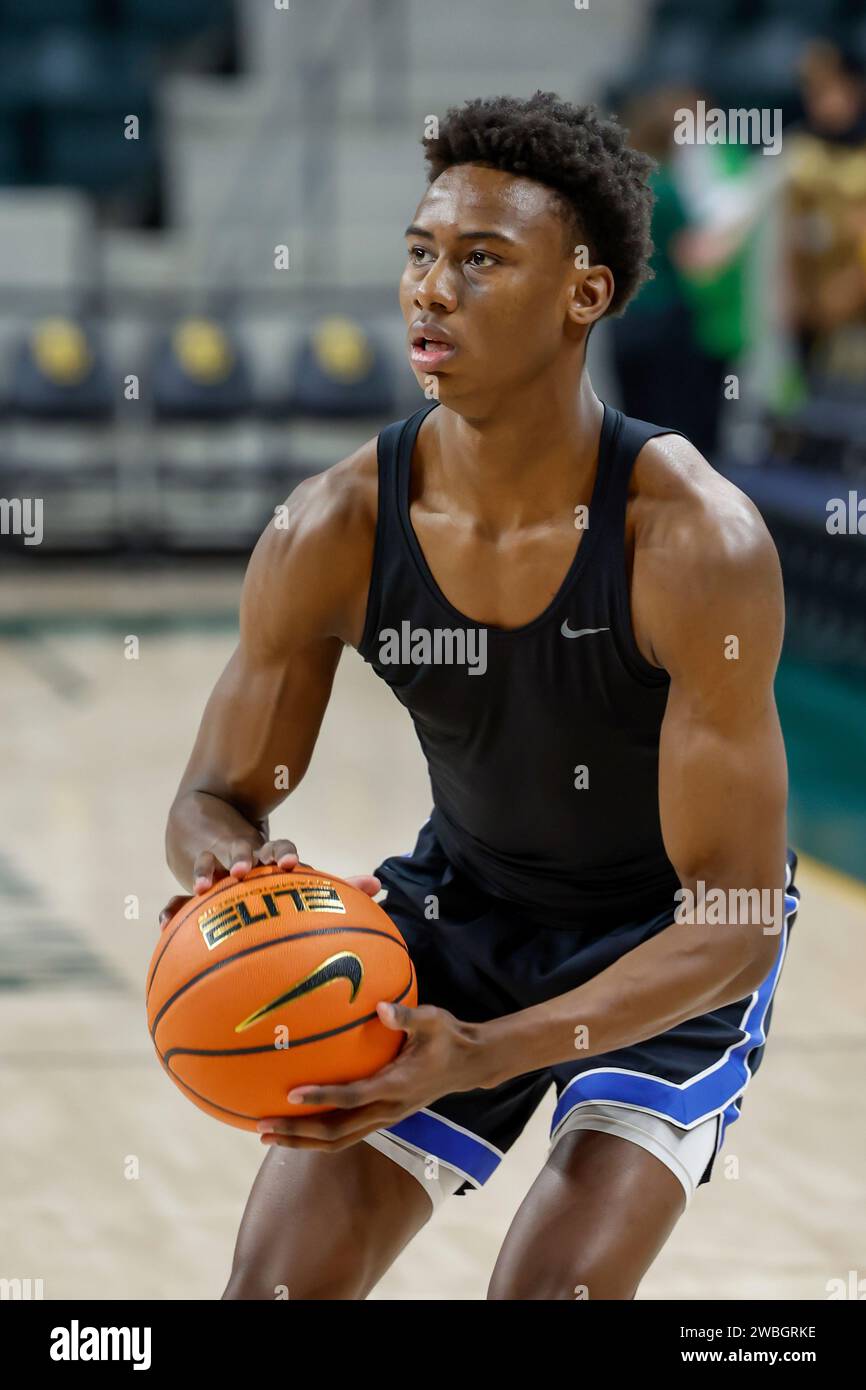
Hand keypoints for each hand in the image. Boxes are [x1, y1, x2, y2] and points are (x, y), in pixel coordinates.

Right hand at [157, 836, 379, 929]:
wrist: (208, 824)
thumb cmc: (265, 867)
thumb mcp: (291, 876)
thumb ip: (334, 885)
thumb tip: (378, 884)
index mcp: (269, 855)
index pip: (280, 850)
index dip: (284, 854)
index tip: (289, 864)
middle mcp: (240, 856)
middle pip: (242, 851)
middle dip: (243, 858)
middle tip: (244, 871)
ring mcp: (214, 865)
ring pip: (209, 866)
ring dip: (207, 873)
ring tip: (205, 888)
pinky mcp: (191, 881)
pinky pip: (179, 897)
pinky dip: (173, 906)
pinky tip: (165, 920)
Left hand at [256, 1002, 491, 1150]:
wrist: (468, 1064)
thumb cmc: (447, 1036)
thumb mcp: (434, 1020)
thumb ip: (407, 1016)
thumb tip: (381, 1007)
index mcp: (397, 1086)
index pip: (353, 1097)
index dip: (322, 1097)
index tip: (291, 1094)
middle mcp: (388, 1110)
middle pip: (336, 1132)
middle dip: (298, 1132)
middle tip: (261, 1127)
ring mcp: (384, 1119)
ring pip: (337, 1141)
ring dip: (301, 1142)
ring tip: (265, 1136)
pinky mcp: (381, 1119)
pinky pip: (344, 1134)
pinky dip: (315, 1135)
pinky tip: (292, 1126)